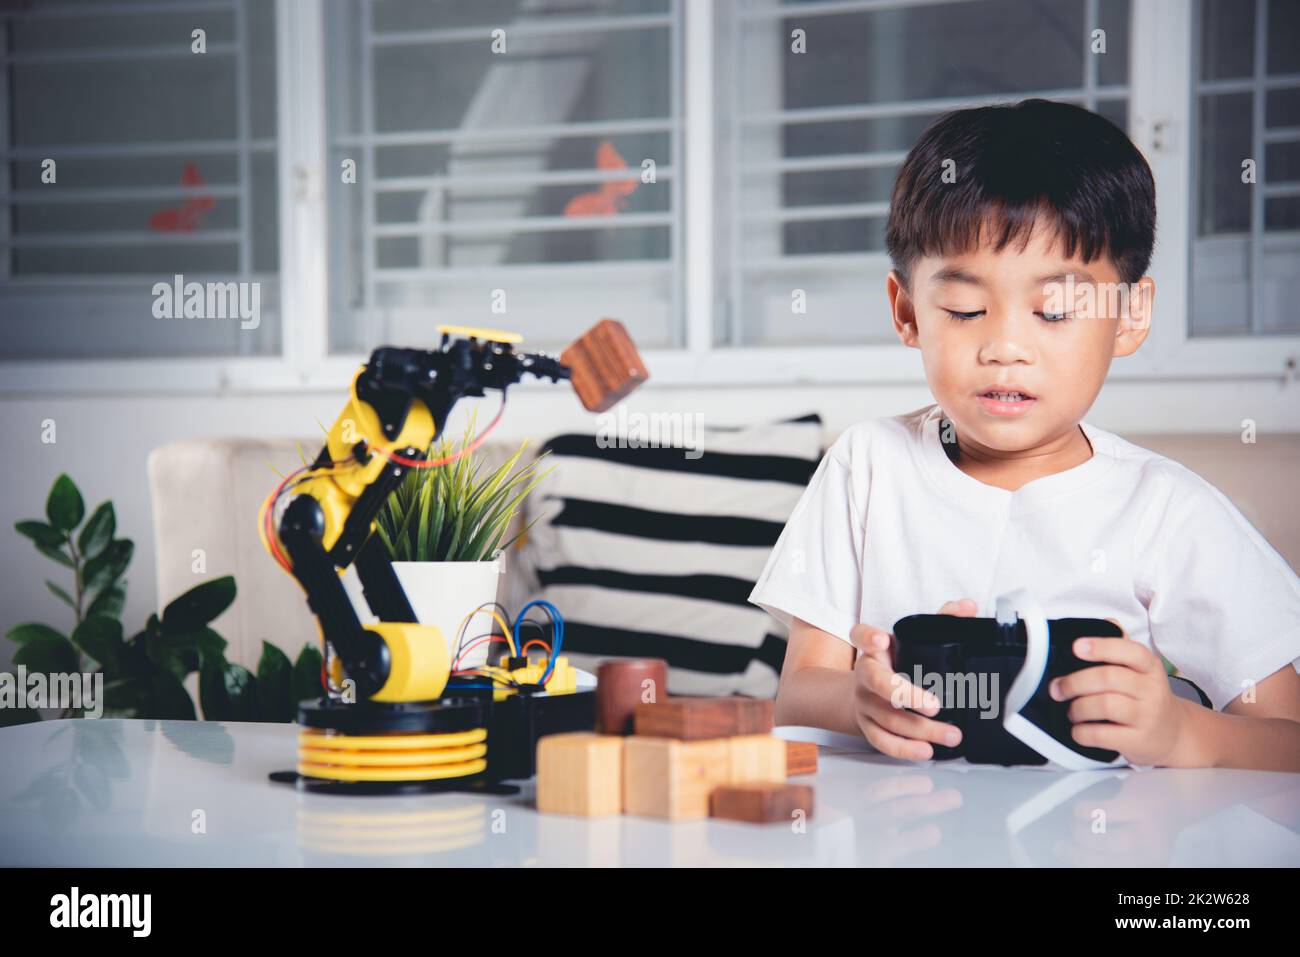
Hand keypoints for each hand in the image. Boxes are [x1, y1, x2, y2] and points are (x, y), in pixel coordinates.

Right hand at [849, 598, 977, 760]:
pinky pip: (882, 740)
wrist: (865, 693)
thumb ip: (941, 620)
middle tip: (935, 706)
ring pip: (888, 717)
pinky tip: (926, 750)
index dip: (869, 637)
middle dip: (906, 695)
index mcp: (874, 650)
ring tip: (951, 734)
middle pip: (878, 683)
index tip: (883, 640)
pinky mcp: (868, 726)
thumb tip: (967, 607)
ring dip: (920, 729)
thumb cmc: (895, 664)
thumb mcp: (911, 640)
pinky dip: (904, 748)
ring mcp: (865, 703)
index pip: (861, 635)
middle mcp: (864, 675)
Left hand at [1049, 619, 1190, 766]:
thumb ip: (1121, 647)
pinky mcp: (1139, 741)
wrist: (1173, 734)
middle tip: (1057, 688)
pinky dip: (1082, 732)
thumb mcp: (1140, 670)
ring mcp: (1147, 716)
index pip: (1130, 651)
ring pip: (1104, 705)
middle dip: (1074, 682)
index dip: (1101, 647)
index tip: (1076, 647)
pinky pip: (1103, 735)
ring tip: (1071, 711)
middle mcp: (1151, 690)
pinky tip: (1079, 729)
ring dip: (1078, 708)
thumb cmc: (1146, 697)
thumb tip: (1105, 621)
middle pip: (1108, 678)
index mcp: (1149, 667)